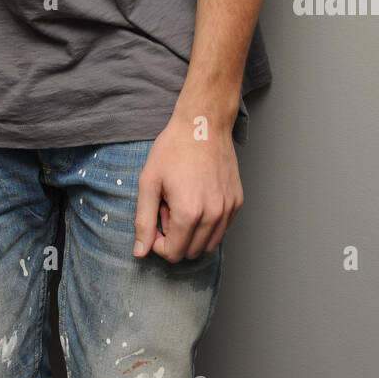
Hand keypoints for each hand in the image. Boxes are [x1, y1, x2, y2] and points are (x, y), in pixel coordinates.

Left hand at [132, 111, 242, 262]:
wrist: (203, 124)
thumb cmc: (174, 148)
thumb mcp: (149, 182)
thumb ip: (143, 221)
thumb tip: (140, 252)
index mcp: (189, 213)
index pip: (173, 253)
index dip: (159, 242)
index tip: (155, 219)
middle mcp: (213, 216)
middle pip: (190, 252)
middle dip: (175, 236)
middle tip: (169, 206)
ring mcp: (228, 209)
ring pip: (209, 245)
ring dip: (192, 232)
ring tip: (183, 202)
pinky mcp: (237, 202)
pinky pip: (222, 229)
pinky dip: (208, 223)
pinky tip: (198, 196)